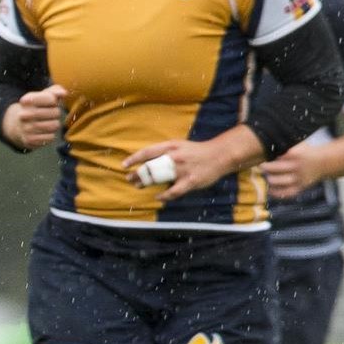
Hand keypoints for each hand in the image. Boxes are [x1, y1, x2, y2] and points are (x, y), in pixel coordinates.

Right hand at [1, 84, 68, 148]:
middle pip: (56, 112)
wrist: (17, 126)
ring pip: (54, 125)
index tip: (49, 102)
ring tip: (48, 123)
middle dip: (56, 113)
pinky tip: (43, 132)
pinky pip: (50, 137)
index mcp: (27, 100)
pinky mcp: (29, 140)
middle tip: (49, 114)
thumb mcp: (42, 96)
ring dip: (54, 125)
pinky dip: (50, 135)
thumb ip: (55, 91)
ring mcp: (26, 128)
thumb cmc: (35, 108)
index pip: (51, 98)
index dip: (54, 101)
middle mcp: (24, 114)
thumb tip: (64, 93)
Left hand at [124, 129, 261, 201]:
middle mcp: (174, 157)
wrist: (220, 155)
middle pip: (150, 167)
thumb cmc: (196, 151)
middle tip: (129, 179)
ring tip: (138, 186)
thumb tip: (148, 160)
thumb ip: (164, 152)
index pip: (147, 152)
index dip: (134, 159)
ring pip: (159, 179)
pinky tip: (158, 197)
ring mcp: (182, 170)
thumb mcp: (179, 145)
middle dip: (137, 174)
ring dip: (146, 183)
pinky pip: (174, 191)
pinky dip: (164, 195)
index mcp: (170, 147)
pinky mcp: (190, 181)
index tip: (124, 165)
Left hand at [261, 144, 324, 199]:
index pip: (274, 157)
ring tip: (265, 176)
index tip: (261, 156)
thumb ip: (284, 145)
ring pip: (277, 181)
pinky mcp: (301, 187)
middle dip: (265, 168)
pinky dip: (276, 192)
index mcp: (295, 154)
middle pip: (273, 169)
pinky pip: (286, 193)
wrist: (324, 162)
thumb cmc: (305, 151)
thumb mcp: (298, 144)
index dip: (266, 157)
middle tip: (260, 167)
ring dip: (268, 179)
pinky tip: (270, 189)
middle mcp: (296, 167)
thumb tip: (264, 145)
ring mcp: (299, 178)